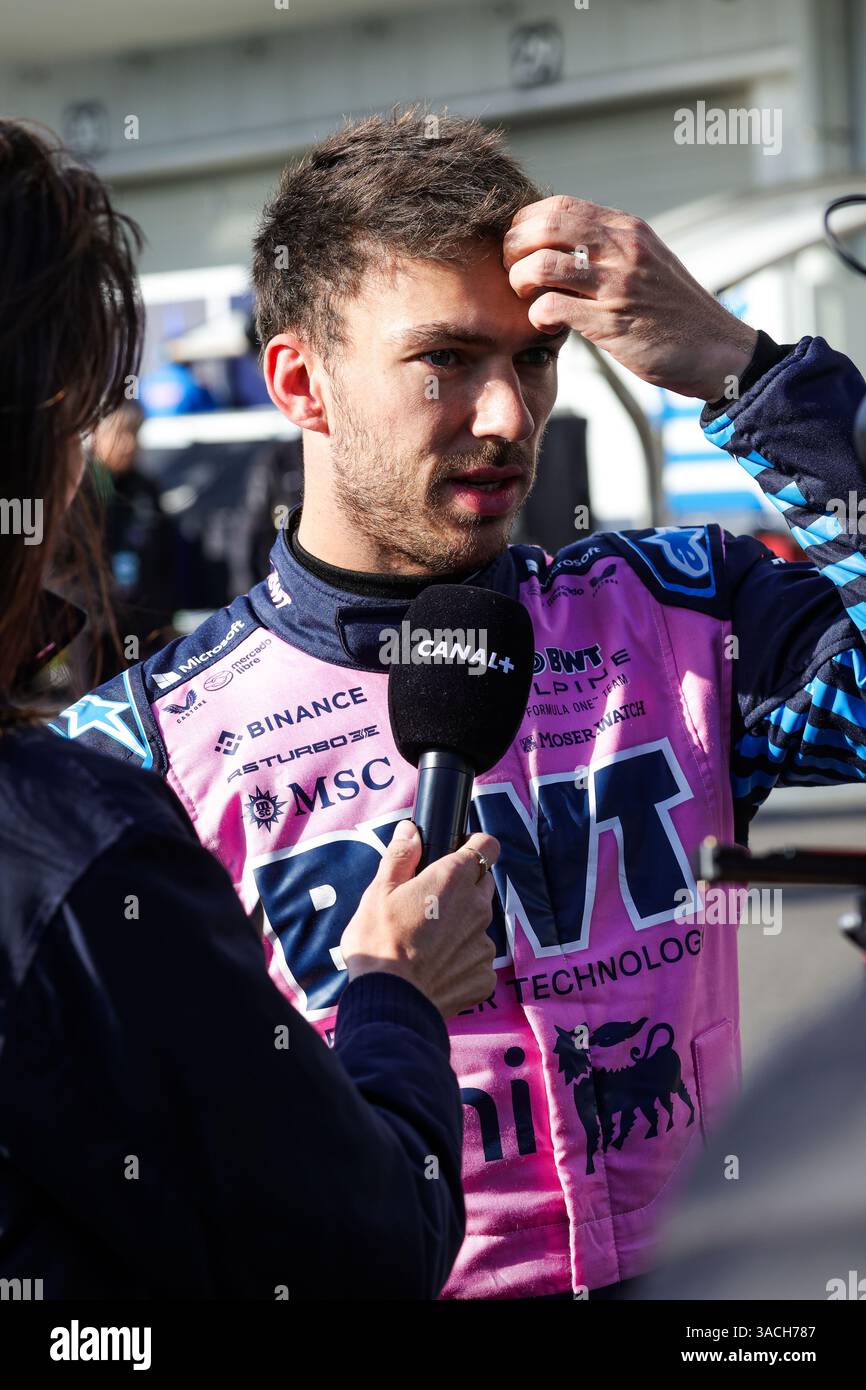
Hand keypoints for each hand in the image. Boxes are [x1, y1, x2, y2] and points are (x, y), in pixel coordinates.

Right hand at [339, 820, 499, 1018]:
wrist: (390, 1001)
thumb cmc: (379, 942)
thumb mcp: (378, 891)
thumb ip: (400, 856)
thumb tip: (410, 831)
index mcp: (453, 878)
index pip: (487, 845)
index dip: (475, 845)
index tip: (459, 852)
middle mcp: (477, 906)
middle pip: (482, 884)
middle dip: (463, 887)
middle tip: (431, 902)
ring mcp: (484, 943)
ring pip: (479, 923)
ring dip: (461, 926)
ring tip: (427, 941)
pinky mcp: (484, 975)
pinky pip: (477, 959)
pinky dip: (461, 960)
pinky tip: (435, 968)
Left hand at [503, 194, 757, 399]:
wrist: (717, 350)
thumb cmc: (674, 311)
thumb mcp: (647, 262)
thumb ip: (609, 247)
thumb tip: (560, 242)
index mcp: (628, 230)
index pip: (560, 206)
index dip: (527, 223)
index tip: (522, 246)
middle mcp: (622, 250)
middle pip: (543, 228)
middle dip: (515, 249)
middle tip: (514, 272)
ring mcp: (617, 286)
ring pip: (541, 267)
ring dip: (521, 284)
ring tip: (529, 298)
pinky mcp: (611, 324)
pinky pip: (551, 309)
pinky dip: (537, 317)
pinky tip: (547, 325)